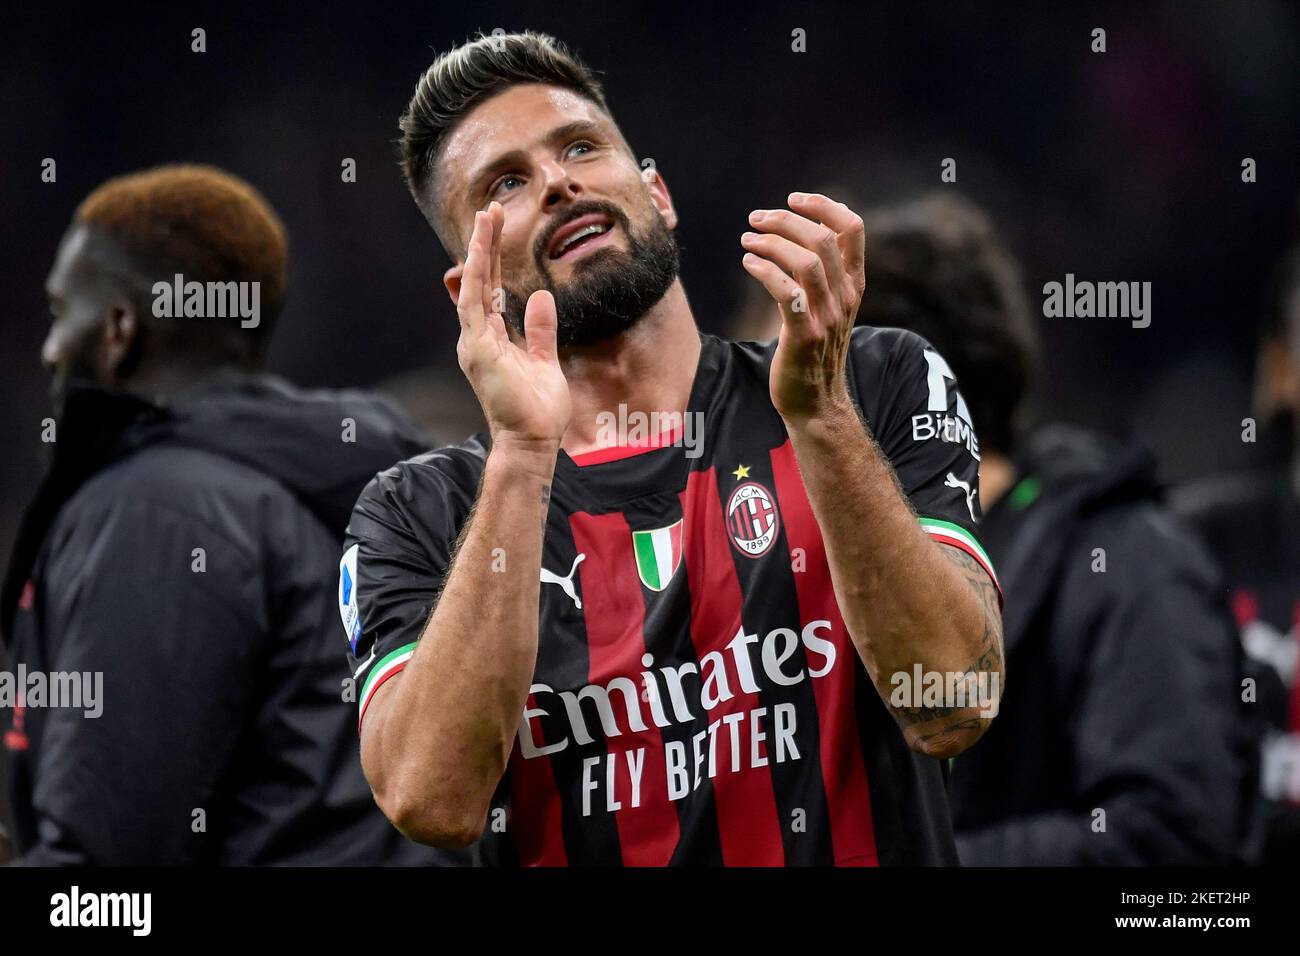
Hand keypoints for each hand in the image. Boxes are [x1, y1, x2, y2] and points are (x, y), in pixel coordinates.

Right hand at [456, 202, 571, 451]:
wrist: (533, 440)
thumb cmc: (538, 410)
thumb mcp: (544, 360)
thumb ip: (540, 329)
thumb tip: (540, 296)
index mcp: (492, 338)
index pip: (491, 289)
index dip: (493, 257)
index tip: (498, 226)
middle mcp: (477, 337)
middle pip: (480, 280)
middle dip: (485, 243)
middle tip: (492, 208)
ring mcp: (473, 342)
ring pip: (473, 285)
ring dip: (479, 250)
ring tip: (486, 217)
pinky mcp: (476, 350)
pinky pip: (472, 304)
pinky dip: (475, 276)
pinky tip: (479, 251)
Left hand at [741, 192, 865, 423]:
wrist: (816, 403)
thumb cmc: (815, 352)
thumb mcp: (829, 307)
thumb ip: (823, 274)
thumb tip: (800, 235)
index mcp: (854, 284)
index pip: (853, 228)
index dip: (824, 205)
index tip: (794, 199)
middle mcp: (845, 296)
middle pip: (822, 238)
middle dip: (785, 220)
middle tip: (756, 219)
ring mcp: (827, 316)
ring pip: (806, 261)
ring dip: (771, 242)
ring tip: (747, 240)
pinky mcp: (804, 335)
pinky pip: (786, 292)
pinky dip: (765, 270)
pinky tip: (749, 264)